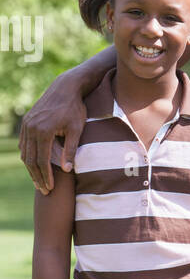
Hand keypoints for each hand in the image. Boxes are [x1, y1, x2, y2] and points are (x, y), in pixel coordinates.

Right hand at [19, 76, 86, 194]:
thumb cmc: (75, 109)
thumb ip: (71, 150)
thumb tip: (67, 171)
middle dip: (37, 177)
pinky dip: (28, 156)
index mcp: (43, 131)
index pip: (42, 161)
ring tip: (39, 181)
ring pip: (25, 153)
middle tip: (44, 191)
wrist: (66, 88)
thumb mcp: (77, 130)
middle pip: (30, 160)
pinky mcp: (27, 122)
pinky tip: (34, 165)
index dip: (46, 176)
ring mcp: (27, 124)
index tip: (50, 188)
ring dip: (31, 169)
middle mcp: (31, 128)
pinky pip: (24, 144)